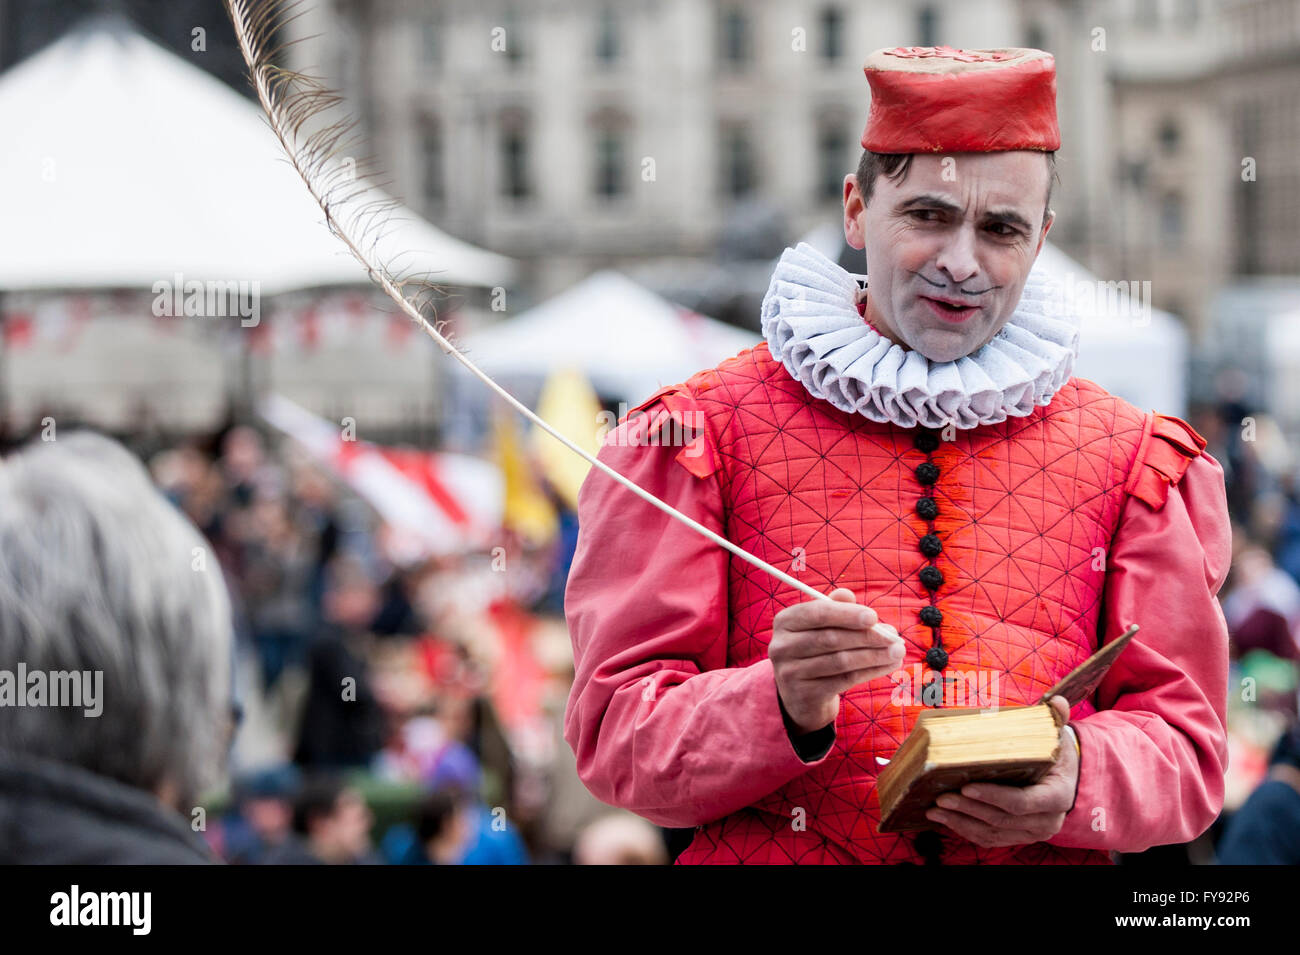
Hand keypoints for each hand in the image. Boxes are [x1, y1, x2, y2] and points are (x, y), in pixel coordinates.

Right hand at [770, 587, 903, 734]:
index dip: (846, 614)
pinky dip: (871, 671)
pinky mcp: (805, 694)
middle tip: (894, 637)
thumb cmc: (816, 651)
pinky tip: (887, 666)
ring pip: (841, 661)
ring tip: (897, 651)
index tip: (873, 617)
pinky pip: (845, 680)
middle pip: (831, 638)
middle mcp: (782, 646)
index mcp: (785, 622)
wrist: (800, 695)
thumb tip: (847, 594)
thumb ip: (834, 608)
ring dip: (874, 655)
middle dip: (867, 636)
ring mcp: (790, 673)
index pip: (817, 613)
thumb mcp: (820, 627)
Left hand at [924, 695, 1079, 846]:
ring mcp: (1031, 833)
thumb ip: (1056, 718)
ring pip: (992, 833)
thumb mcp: (1057, 735)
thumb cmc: (1054, 754)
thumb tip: (1056, 701)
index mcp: (1057, 796)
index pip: (1022, 802)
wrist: (1064, 778)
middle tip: (942, 796)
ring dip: (961, 822)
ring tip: (935, 808)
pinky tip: (944, 818)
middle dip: (969, 809)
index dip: (993, 797)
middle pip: (1002, 819)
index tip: (966, 787)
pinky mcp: (1017, 838)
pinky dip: (965, 830)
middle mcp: (1047, 822)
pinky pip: (989, 839)